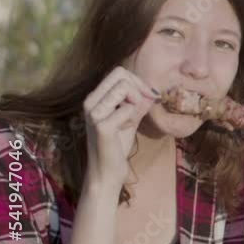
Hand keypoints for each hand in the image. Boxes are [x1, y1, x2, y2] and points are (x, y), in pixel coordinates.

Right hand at [82, 67, 157, 189]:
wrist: (108, 171)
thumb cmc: (118, 144)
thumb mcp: (131, 117)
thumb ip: (139, 102)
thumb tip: (153, 90)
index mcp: (95, 97)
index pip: (119, 72)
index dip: (139, 81)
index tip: (149, 97)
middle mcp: (90, 101)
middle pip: (121, 75)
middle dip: (139, 89)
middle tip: (139, 109)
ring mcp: (93, 112)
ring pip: (124, 88)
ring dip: (136, 103)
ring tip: (130, 120)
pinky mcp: (101, 125)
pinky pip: (128, 108)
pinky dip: (133, 117)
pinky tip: (125, 129)